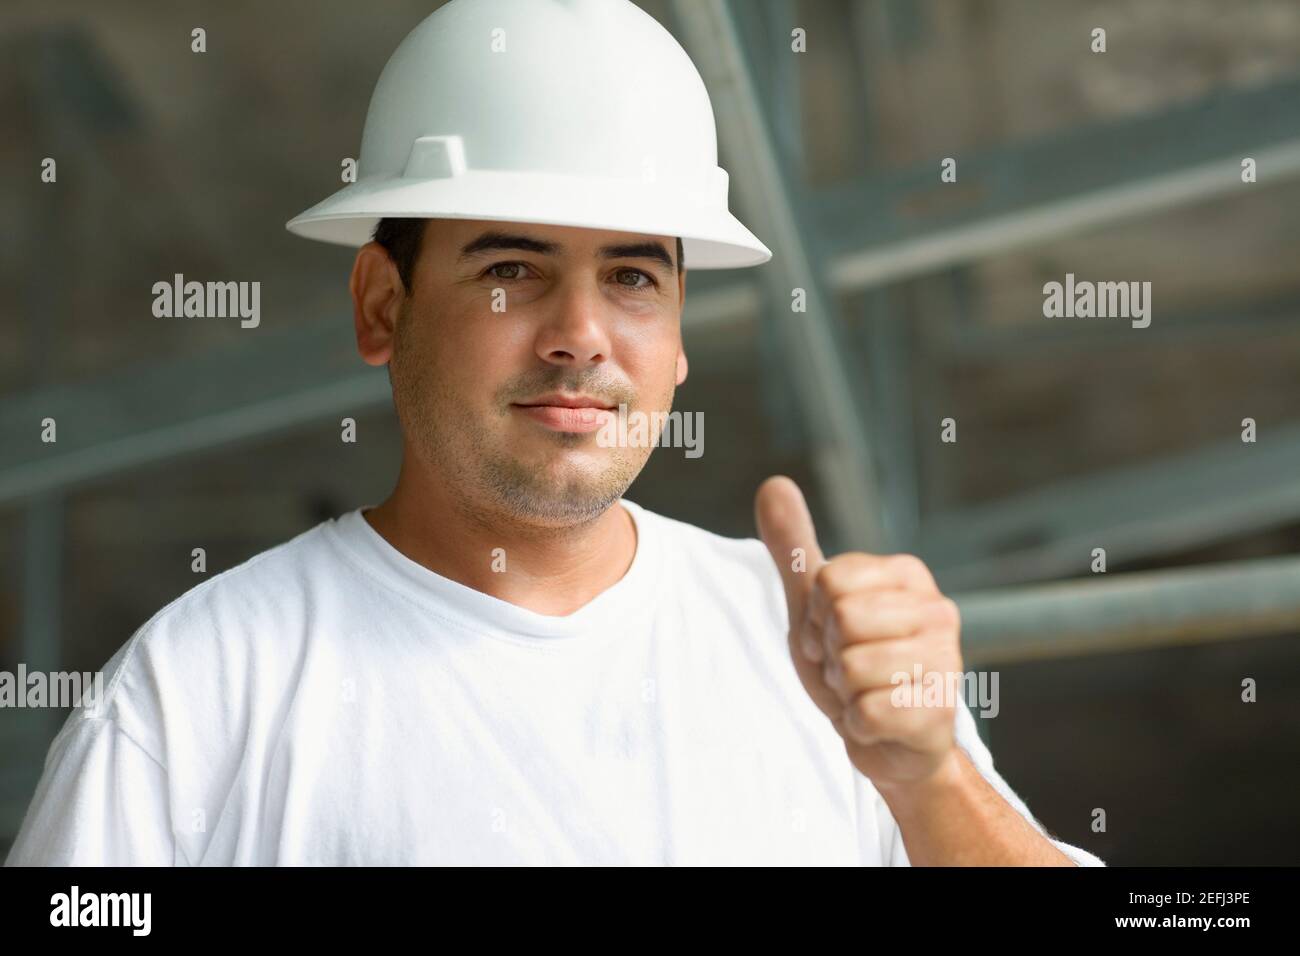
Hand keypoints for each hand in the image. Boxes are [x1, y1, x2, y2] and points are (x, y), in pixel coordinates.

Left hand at [755, 475, 964, 790]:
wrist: (892, 739)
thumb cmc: (856, 664)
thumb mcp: (816, 602)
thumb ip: (794, 545)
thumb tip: (772, 482)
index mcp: (908, 575)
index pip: (829, 581)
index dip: (816, 616)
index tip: (833, 634)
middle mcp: (937, 611)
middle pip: (841, 619)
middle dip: (829, 654)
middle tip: (849, 668)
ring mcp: (945, 662)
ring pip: (850, 667)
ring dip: (844, 692)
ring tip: (866, 693)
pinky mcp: (938, 712)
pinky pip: (865, 712)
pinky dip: (857, 724)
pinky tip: (879, 721)